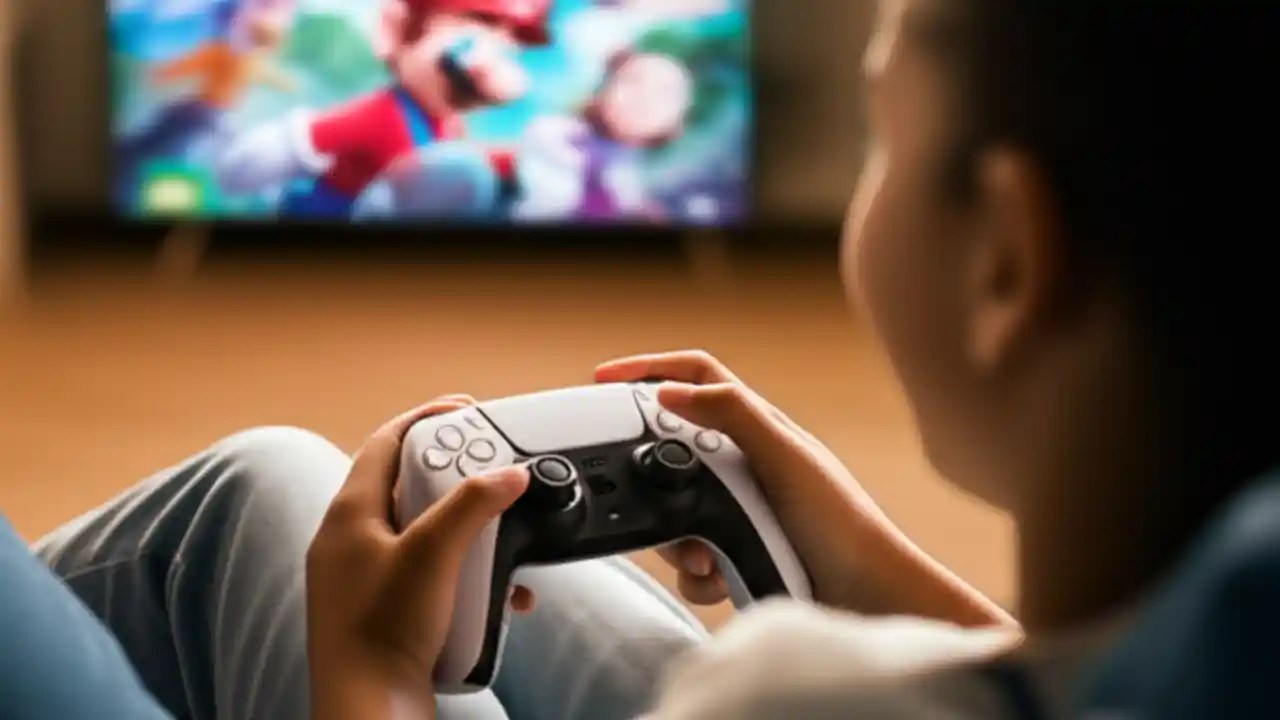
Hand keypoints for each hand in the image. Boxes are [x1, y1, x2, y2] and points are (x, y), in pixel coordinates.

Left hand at [306, 395, 532, 717]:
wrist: (369, 706)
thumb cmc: (383, 632)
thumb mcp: (434, 554)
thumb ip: (473, 505)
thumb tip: (508, 473)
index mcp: (348, 513)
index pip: (386, 441)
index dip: (426, 417)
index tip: (467, 411)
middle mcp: (347, 538)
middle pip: (405, 482)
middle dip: (454, 476)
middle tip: (491, 471)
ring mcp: (359, 574)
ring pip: (418, 529)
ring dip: (463, 528)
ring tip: (498, 535)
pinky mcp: (378, 606)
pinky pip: (422, 568)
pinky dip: (459, 568)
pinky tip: (493, 589)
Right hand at [596, 351, 1014, 627]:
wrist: (866, 595)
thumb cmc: (842, 522)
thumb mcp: (786, 456)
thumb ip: (732, 415)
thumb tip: (671, 392)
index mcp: (758, 428)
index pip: (697, 378)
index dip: (650, 369)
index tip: (603, 378)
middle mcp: (745, 463)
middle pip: (671, 450)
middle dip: (656, 482)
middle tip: (652, 504)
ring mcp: (739, 509)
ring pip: (675, 511)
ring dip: (680, 540)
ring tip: (706, 557)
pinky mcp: (736, 550)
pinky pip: (691, 559)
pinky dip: (698, 575)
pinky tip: (720, 579)